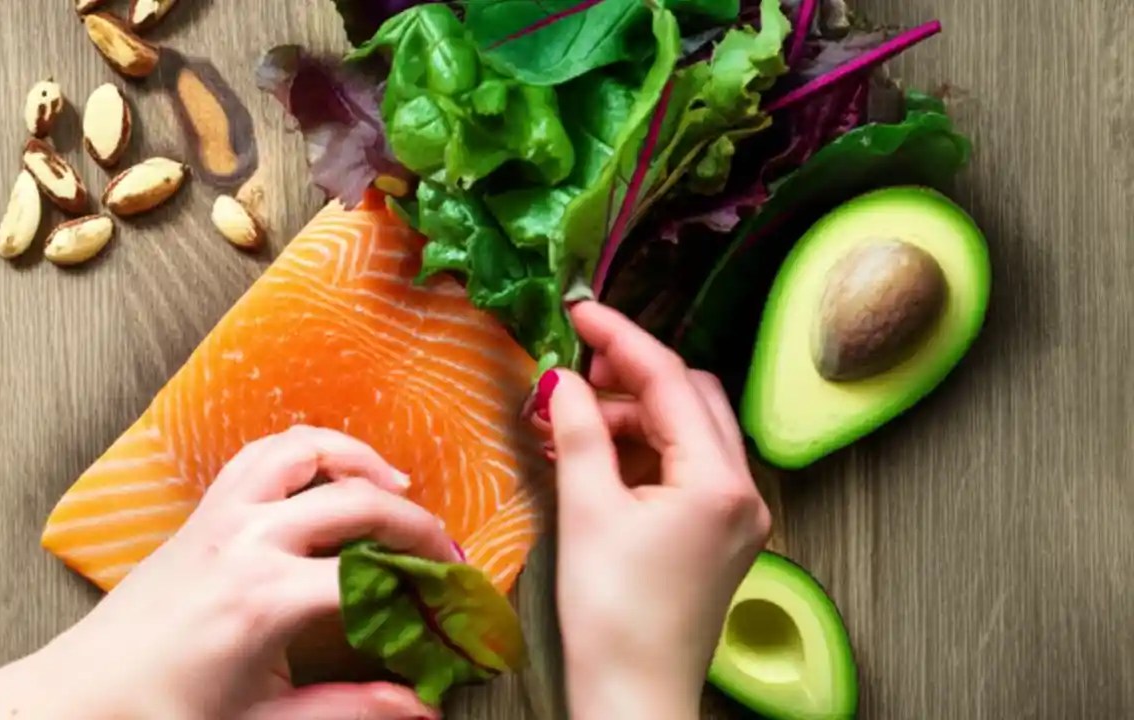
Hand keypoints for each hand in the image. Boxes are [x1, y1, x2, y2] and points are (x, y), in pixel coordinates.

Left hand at [0, 427, 458, 719]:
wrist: (82, 698)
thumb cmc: (164, 713)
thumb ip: (349, 710)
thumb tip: (419, 709)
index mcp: (264, 597)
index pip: (374, 573)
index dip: (427, 583)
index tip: (455, 600)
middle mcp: (245, 541)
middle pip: (355, 501)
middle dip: (413, 523)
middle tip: (443, 552)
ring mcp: (220, 517)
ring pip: (303, 450)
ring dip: (357, 459)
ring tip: (395, 486)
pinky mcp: (202, 512)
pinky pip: (260, 455)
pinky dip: (304, 452)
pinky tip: (326, 477)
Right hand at [536, 303, 771, 719]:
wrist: (634, 698)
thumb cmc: (613, 617)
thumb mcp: (587, 510)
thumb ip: (579, 431)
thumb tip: (562, 379)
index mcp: (719, 481)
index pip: (670, 380)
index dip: (620, 339)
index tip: (579, 312)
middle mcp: (743, 492)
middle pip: (690, 397)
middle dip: (631, 377)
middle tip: (572, 375)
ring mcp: (736, 515)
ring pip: (688, 431)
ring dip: (632, 417)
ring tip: (569, 425)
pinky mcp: (719, 534)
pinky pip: (685, 468)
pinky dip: (643, 453)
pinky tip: (595, 456)